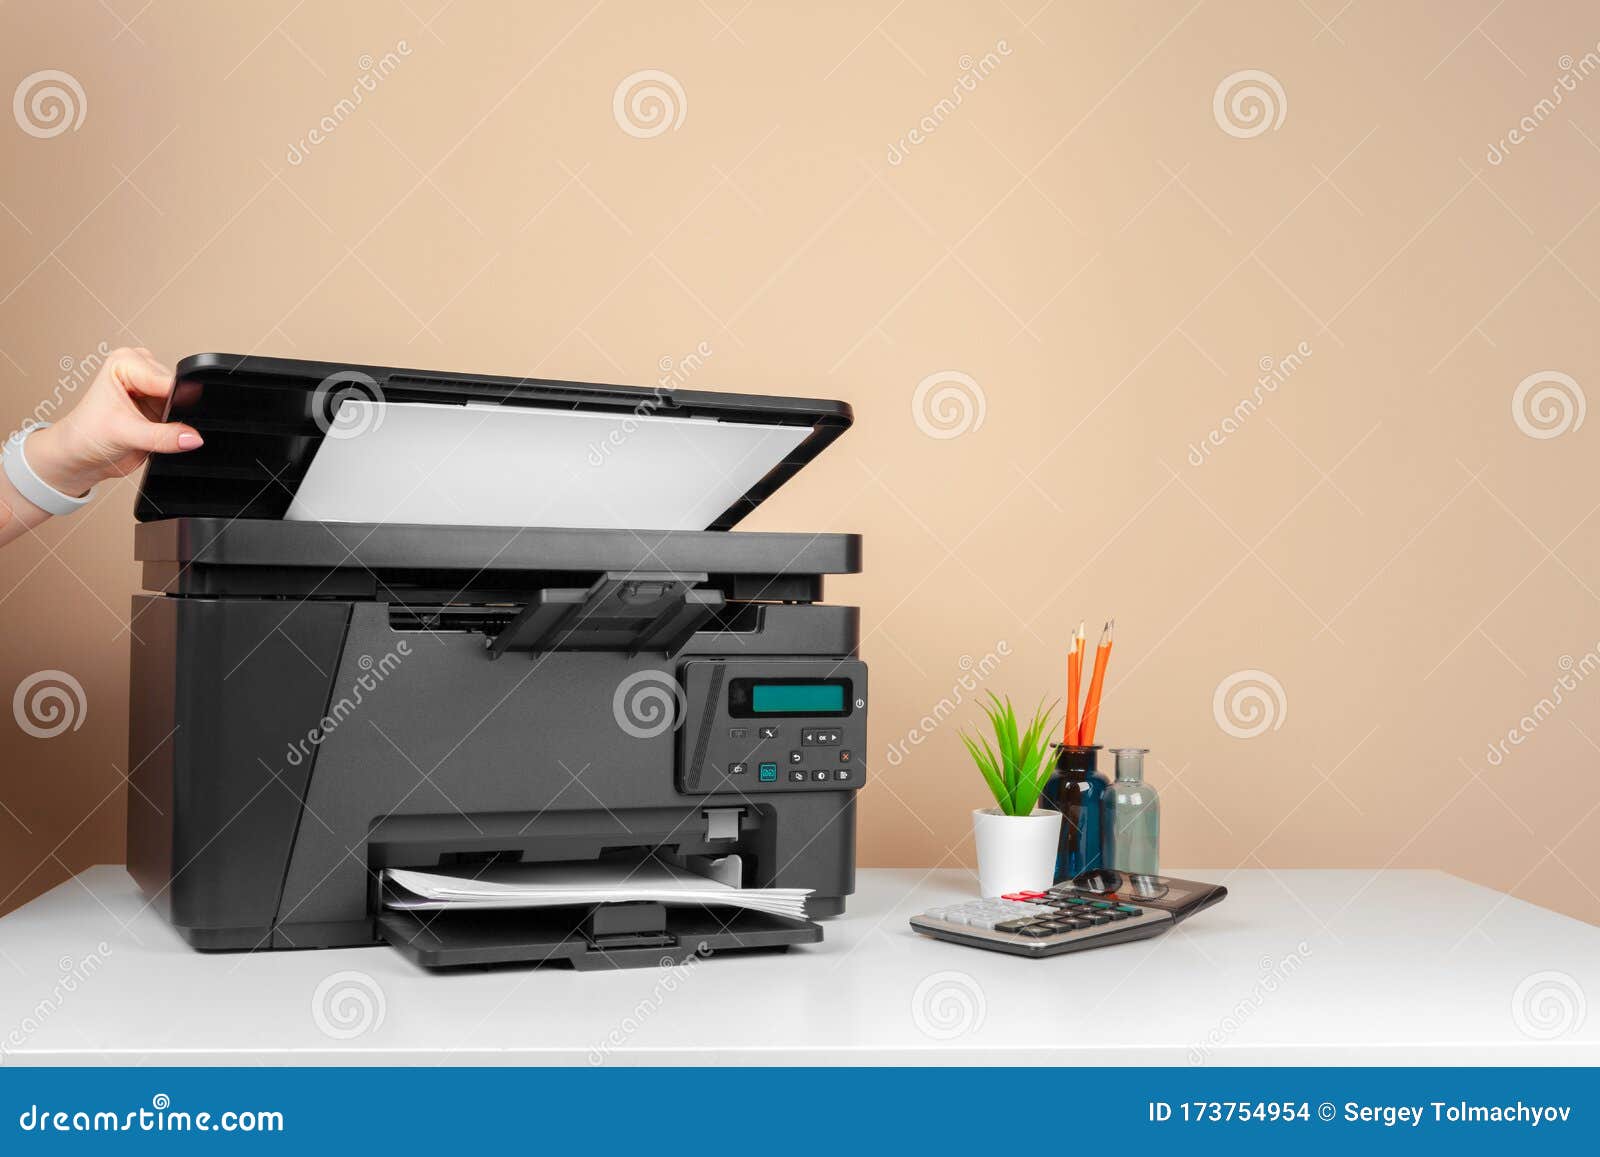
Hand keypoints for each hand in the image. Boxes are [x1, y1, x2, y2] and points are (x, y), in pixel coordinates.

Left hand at [23, 347, 201, 496]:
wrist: (81, 457)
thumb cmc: (86, 435)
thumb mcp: (126, 434)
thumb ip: (164, 436)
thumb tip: (193, 437)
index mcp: (125, 363)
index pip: (164, 378)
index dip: (175, 399)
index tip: (178, 417)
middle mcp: (139, 370)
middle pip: (177, 389)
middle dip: (174, 411)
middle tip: (156, 426)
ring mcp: (151, 389)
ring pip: (184, 402)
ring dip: (175, 419)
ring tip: (150, 428)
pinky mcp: (160, 406)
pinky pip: (182, 415)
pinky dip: (177, 427)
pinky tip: (157, 431)